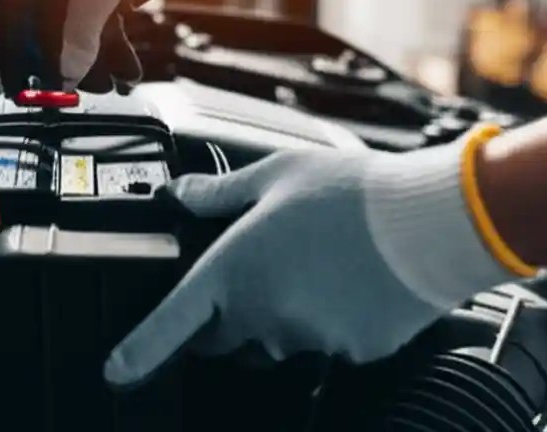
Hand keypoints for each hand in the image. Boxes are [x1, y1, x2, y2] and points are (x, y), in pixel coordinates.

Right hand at [0, 0, 256, 95]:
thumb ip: (78, 39)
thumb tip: (63, 80)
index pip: (6, 11)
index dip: (11, 55)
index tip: (20, 91)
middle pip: (36, 19)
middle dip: (54, 60)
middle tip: (66, 94)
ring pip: (72, 21)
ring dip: (92, 57)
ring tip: (114, 86)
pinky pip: (97, 13)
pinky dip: (111, 41)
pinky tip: (128, 69)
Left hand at [103, 137, 517, 388]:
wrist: (431, 221)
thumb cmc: (353, 193)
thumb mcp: (274, 175)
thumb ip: (217, 192)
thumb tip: (179, 193)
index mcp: (235, 270)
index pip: (170, 325)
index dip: (136, 354)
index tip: (115, 371)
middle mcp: (264, 314)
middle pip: (222, 337)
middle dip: (226, 315)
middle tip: (260, 270)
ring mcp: (307, 339)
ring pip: (275, 342)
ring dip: (280, 317)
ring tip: (316, 266)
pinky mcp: (348, 353)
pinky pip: (324, 347)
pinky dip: (329, 323)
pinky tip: (349, 284)